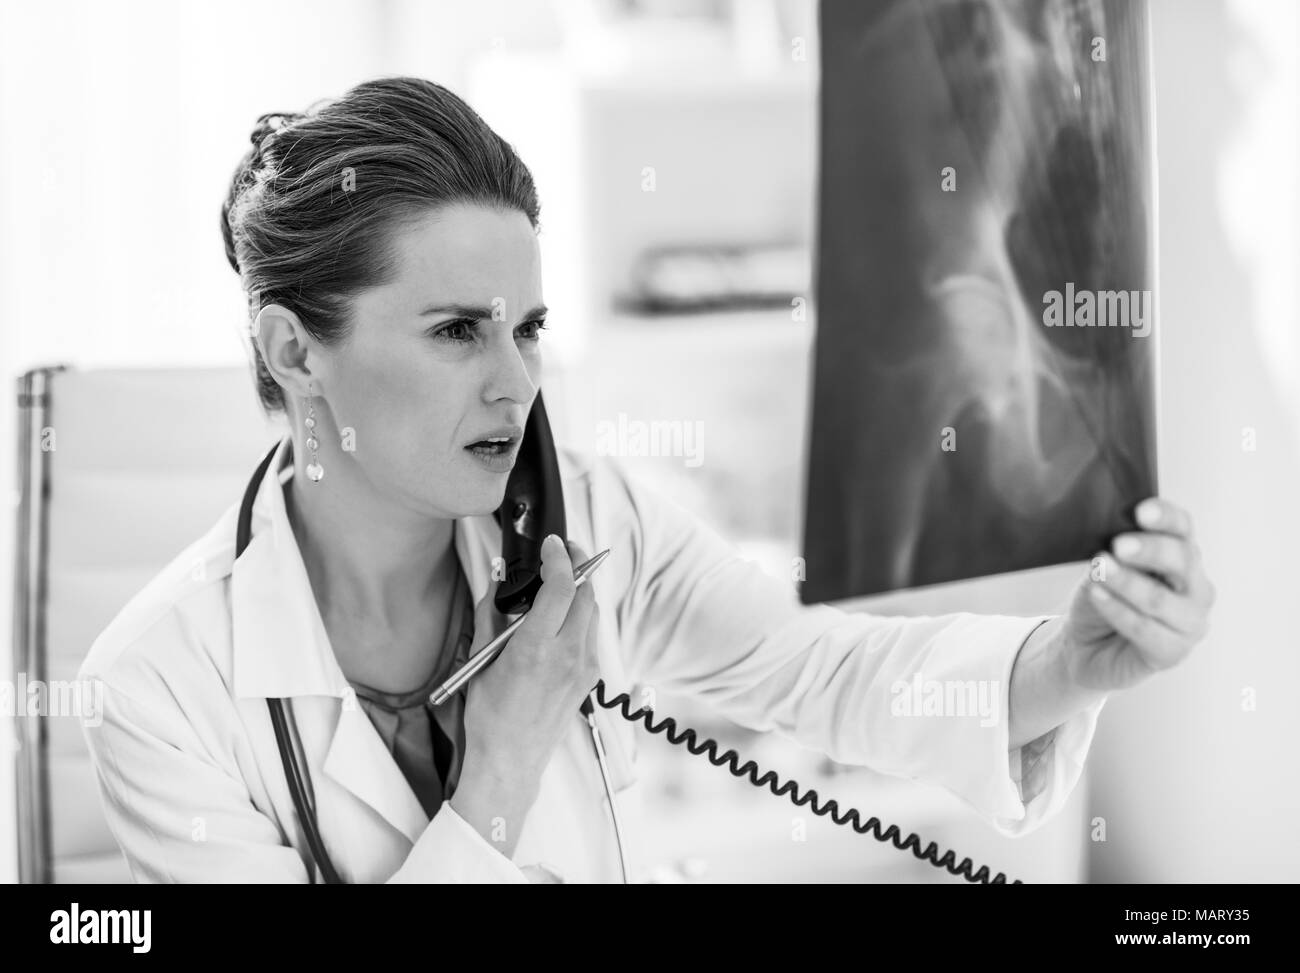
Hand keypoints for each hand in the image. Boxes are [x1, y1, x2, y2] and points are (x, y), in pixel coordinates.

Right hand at [450, 536, 599, 856]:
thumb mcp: (482, 658)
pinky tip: (562, 616)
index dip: (560, 557)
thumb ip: (492, 611)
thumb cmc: (490, 715)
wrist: (510, 761)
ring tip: (560, 582)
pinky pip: (591, 635)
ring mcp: (583, 668)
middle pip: (587, 594)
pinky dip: (581, 616)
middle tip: (562, 552)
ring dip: (581, 591)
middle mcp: (567, 656)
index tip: (551, 543)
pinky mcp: (589, 679)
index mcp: (536, 648)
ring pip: (593, 613)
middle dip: (577, 566)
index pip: (563, 586)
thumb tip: (498, 575)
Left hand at [1063, 497, 1215, 691]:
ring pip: (1160, 599)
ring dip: (1127, 582)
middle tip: (1117, 544)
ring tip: (1098, 570)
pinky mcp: (1173, 652)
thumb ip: (1117, 549)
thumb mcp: (1105, 565)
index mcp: (1182, 555)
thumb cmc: (1102, 597)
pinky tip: (1098, 596)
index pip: (1182, 528)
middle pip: (1182, 560)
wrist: (1083, 645)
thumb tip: (1115, 534)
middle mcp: (1194, 586)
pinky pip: (1145, 630)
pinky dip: (1118, 610)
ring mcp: (1190, 622)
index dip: (1165, 517)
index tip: (1141, 511)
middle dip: (1149, 550)